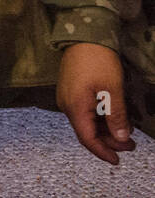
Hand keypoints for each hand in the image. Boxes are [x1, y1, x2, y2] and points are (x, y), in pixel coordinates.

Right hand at [56, 42, 135, 164]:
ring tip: (126, 132)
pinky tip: (113, 117)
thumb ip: (116, 116)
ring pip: (86, 122)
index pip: (87, 138)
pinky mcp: (70, 91)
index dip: (103, 151)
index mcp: (75, 107)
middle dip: (108, 141)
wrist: (83, 36)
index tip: (118, 161)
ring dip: (105, 130)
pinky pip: (84, 112)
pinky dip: (99, 119)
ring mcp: (67, 98)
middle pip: (86, 132)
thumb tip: (121, 139)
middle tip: (131, 145)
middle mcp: (66, 106)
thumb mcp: (113, 89)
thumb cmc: (98, 61)